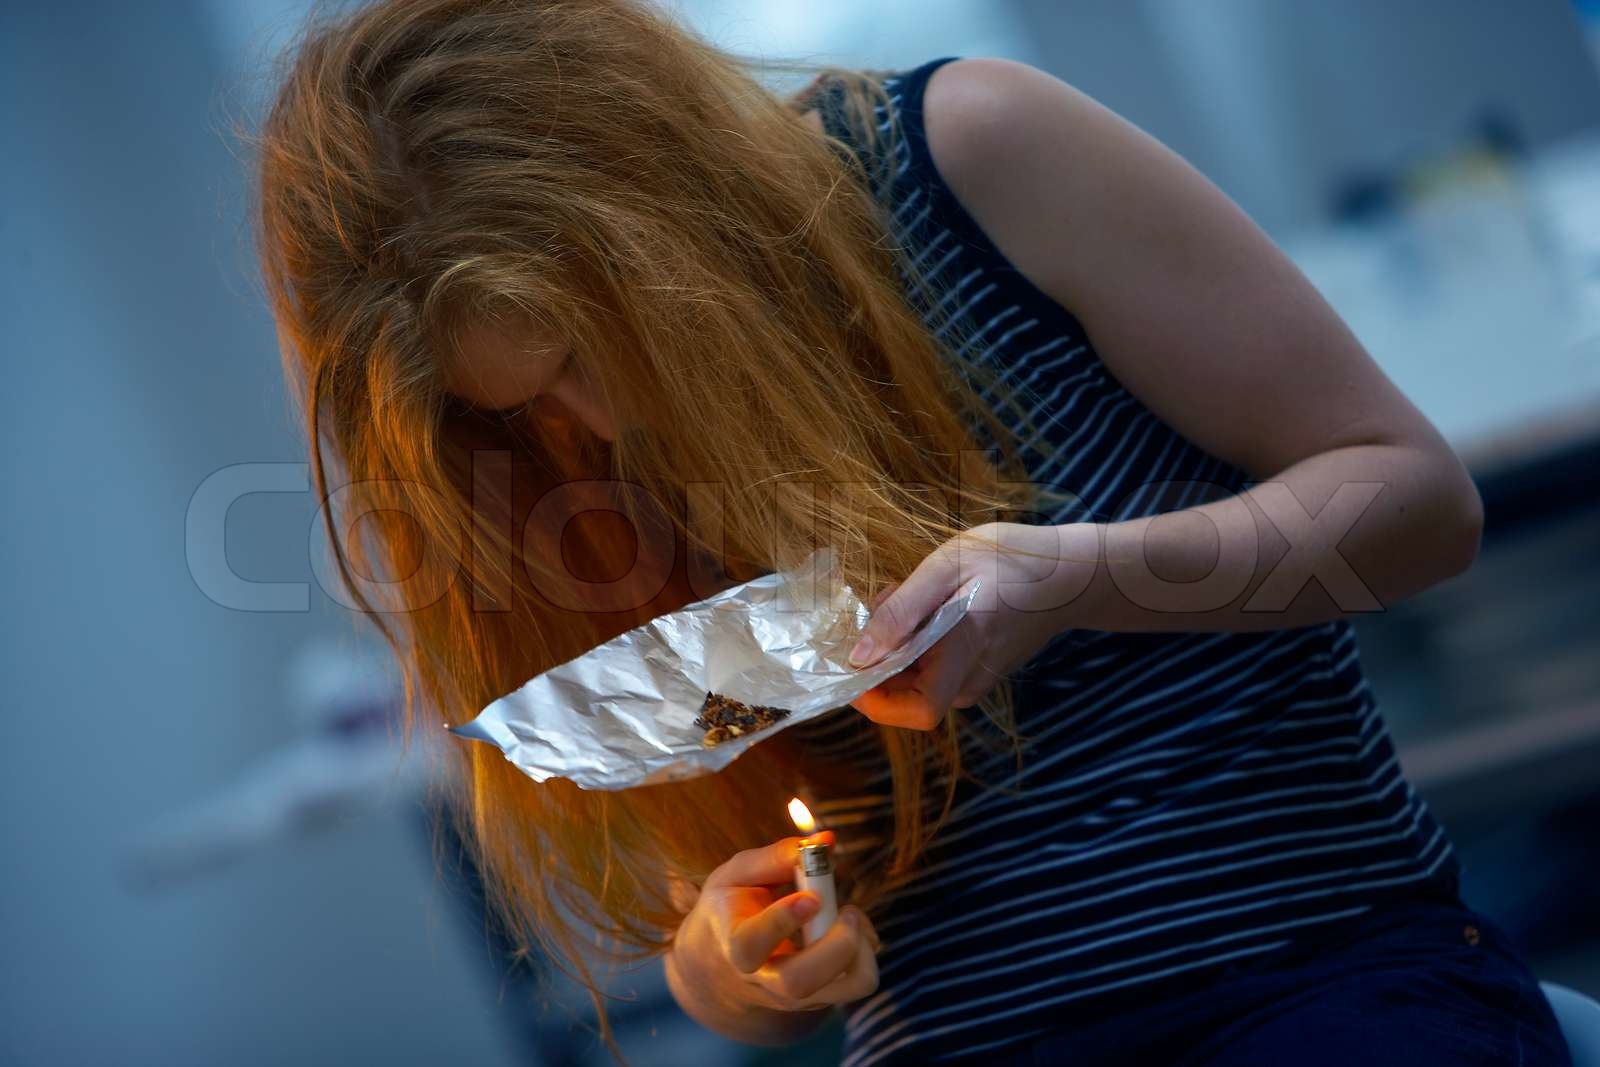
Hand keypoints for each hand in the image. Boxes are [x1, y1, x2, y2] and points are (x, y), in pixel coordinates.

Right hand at [665, 832, 879, 1033]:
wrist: (721, 971)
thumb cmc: (729, 912)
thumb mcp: (736, 877)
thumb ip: (775, 857)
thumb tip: (824, 841)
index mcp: (733, 945)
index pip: (750, 945)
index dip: (782, 921)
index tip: (810, 898)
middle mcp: (764, 981)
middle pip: (801, 982)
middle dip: (837, 944)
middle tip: (846, 910)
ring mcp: (797, 997)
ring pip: (847, 987)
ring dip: (862, 946)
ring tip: (847, 916)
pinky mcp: (823, 998)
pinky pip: (860, 979)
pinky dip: (866, 946)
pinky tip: (845, 927)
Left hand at [847, 521, 1096, 728]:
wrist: (1069, 574)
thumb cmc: (1010, 561)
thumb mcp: (946, 568)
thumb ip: (901, 613)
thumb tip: (858, 657)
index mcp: (963, 653)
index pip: (914, 710)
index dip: (873, 698)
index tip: (848, 659)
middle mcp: (970, 679)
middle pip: (905, 697)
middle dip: (876, 660)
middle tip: (879, 606)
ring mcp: (976, 680)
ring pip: (914, 682)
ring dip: (894, 647)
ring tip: (904, 595)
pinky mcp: (976, 673)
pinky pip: (931, 672)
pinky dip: (913, 645)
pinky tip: (925, 604)